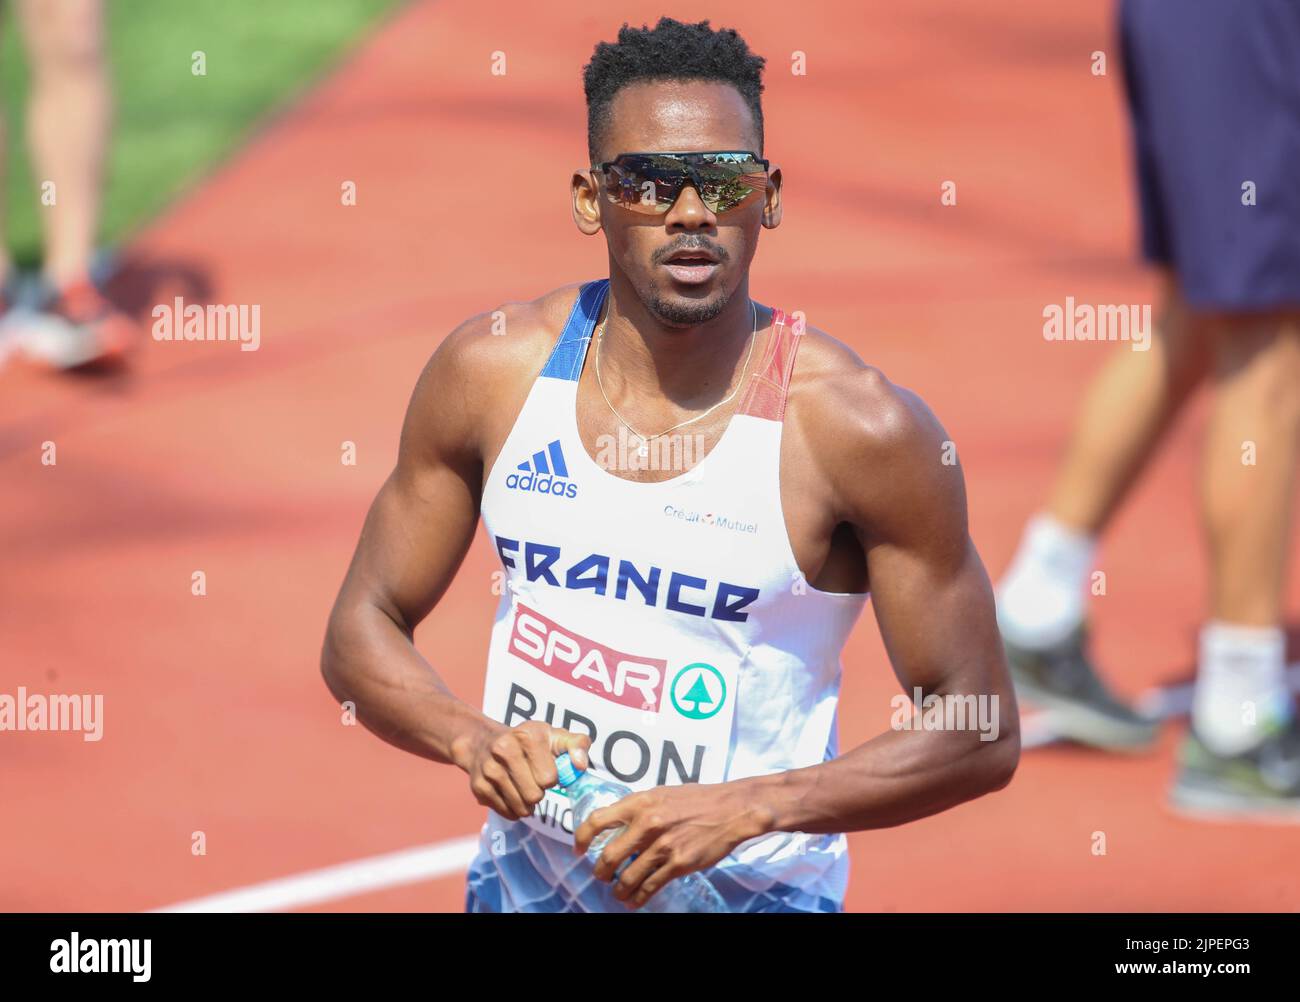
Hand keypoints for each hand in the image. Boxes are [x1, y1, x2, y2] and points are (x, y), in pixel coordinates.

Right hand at [455, 720, 590, 821]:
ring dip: (527, 803)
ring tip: (523, 787)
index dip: (551, 777)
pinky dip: (513, 808)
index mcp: (528, 735)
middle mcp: (504, 749)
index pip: (548, 778)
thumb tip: (581, 765)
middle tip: (533, 780)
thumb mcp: (555, 736)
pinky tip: (510, 792)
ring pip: (521, 808)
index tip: (545, 768)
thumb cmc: (527, 742)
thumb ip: (578, 745)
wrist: (482, 741)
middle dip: (539, 792)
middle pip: (534, 796)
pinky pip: (506, 813)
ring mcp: (489, 769)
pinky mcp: (478, 787)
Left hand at [573, 781, 767, 908]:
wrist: (729, 809)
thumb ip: (638, 808)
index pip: (598, 820)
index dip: (581, 838)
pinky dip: (638, 897)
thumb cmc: (696, 799)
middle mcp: (647, 823)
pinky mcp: (678, 864)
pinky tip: (635, 901)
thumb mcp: (660, 794)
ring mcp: (662, 845)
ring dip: (618, 889)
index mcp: (640, 802)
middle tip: (600, 876)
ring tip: (617, 893)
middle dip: (600, 871)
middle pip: (609, 855)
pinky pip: (650, 886)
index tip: (577, 849)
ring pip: (628, 876)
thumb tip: (617, 824)